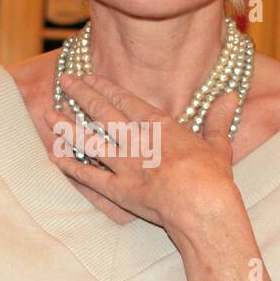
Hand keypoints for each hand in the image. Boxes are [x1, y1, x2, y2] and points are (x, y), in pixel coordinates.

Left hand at [42, 71, 241, 235]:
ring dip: (68, 127)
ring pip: (89, 141)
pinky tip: (55, 157)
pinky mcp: (118, 190)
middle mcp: (137, 140)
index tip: (89, 76)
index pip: (126, 101)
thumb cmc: (212, 175)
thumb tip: (231, 95)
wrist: (199, 203)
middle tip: (64, 82)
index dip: (105, 87)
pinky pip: (89, 177)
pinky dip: (71, 167)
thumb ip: (218, 119)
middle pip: (103, 113)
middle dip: (82, 95)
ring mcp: (124, 165)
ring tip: (49, 114)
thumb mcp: (218, 143)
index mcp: (160, 126)